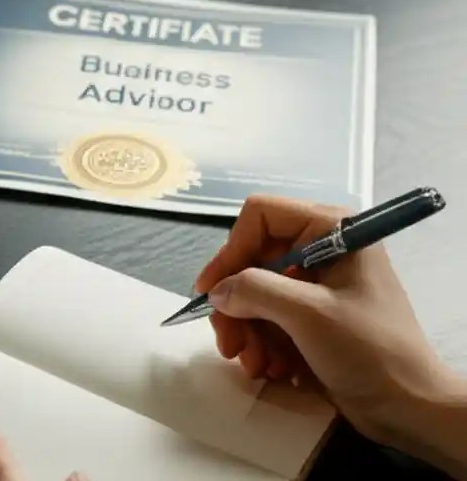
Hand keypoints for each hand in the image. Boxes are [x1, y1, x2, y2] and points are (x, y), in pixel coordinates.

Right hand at [194, 195, 459, 450]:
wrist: (410, 406)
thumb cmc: (369, 350)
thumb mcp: (309, 315)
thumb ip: (255, 291)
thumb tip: (218, 292)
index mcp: (332, 230)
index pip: (261, 217)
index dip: (230, 251)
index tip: (212, 292)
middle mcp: (322, 249)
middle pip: (252, 261)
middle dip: (238, 306)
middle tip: (230, 345)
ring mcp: (318, 284)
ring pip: (256, 294)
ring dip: (247, 332)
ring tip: (254, 365)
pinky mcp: (314, 316)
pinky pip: (270, 318)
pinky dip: (263, 344)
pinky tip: (273, 369)